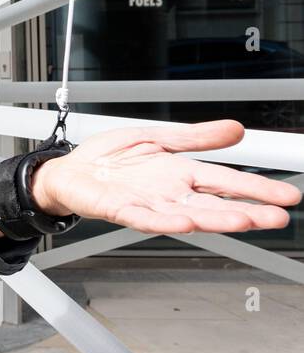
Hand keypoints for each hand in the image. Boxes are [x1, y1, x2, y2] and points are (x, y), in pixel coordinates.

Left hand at [31, 119, 300, 234]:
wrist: (69, 170)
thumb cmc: (109, 158)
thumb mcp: (156, 138)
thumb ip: (195, 138)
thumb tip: (236, 129)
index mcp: (179, 173)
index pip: (225, 181)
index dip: (255, 188)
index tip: (287, 196)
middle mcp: (169, 193)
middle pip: (215, 203)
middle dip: (248, 210)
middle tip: (278, 217)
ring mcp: (147, 203)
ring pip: (188, 214)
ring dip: (215, 219)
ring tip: (244, 221)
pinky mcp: (120, 209)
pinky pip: (146, 217)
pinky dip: (166, 220)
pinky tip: (185, 222)